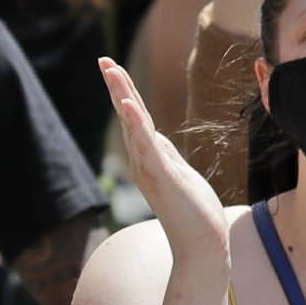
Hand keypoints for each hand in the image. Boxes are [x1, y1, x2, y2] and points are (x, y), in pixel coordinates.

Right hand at [101, 58, 227, 269]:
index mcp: (149, 158)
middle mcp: (143, 161)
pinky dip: (135, 122)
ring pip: (132, 124)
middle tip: (103, 59)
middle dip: (115, 86)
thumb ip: (166, 155)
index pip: (134, 117)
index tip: (112, 67)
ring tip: (111, 72)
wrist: (202, 245)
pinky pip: (147, 144)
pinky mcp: (162, 177)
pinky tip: (127, 103)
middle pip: (127, 115)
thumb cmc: (195, 213)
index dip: (123, 91)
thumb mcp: (180, 173)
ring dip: (121, 96)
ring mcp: (150, 169)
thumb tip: (158, 138)